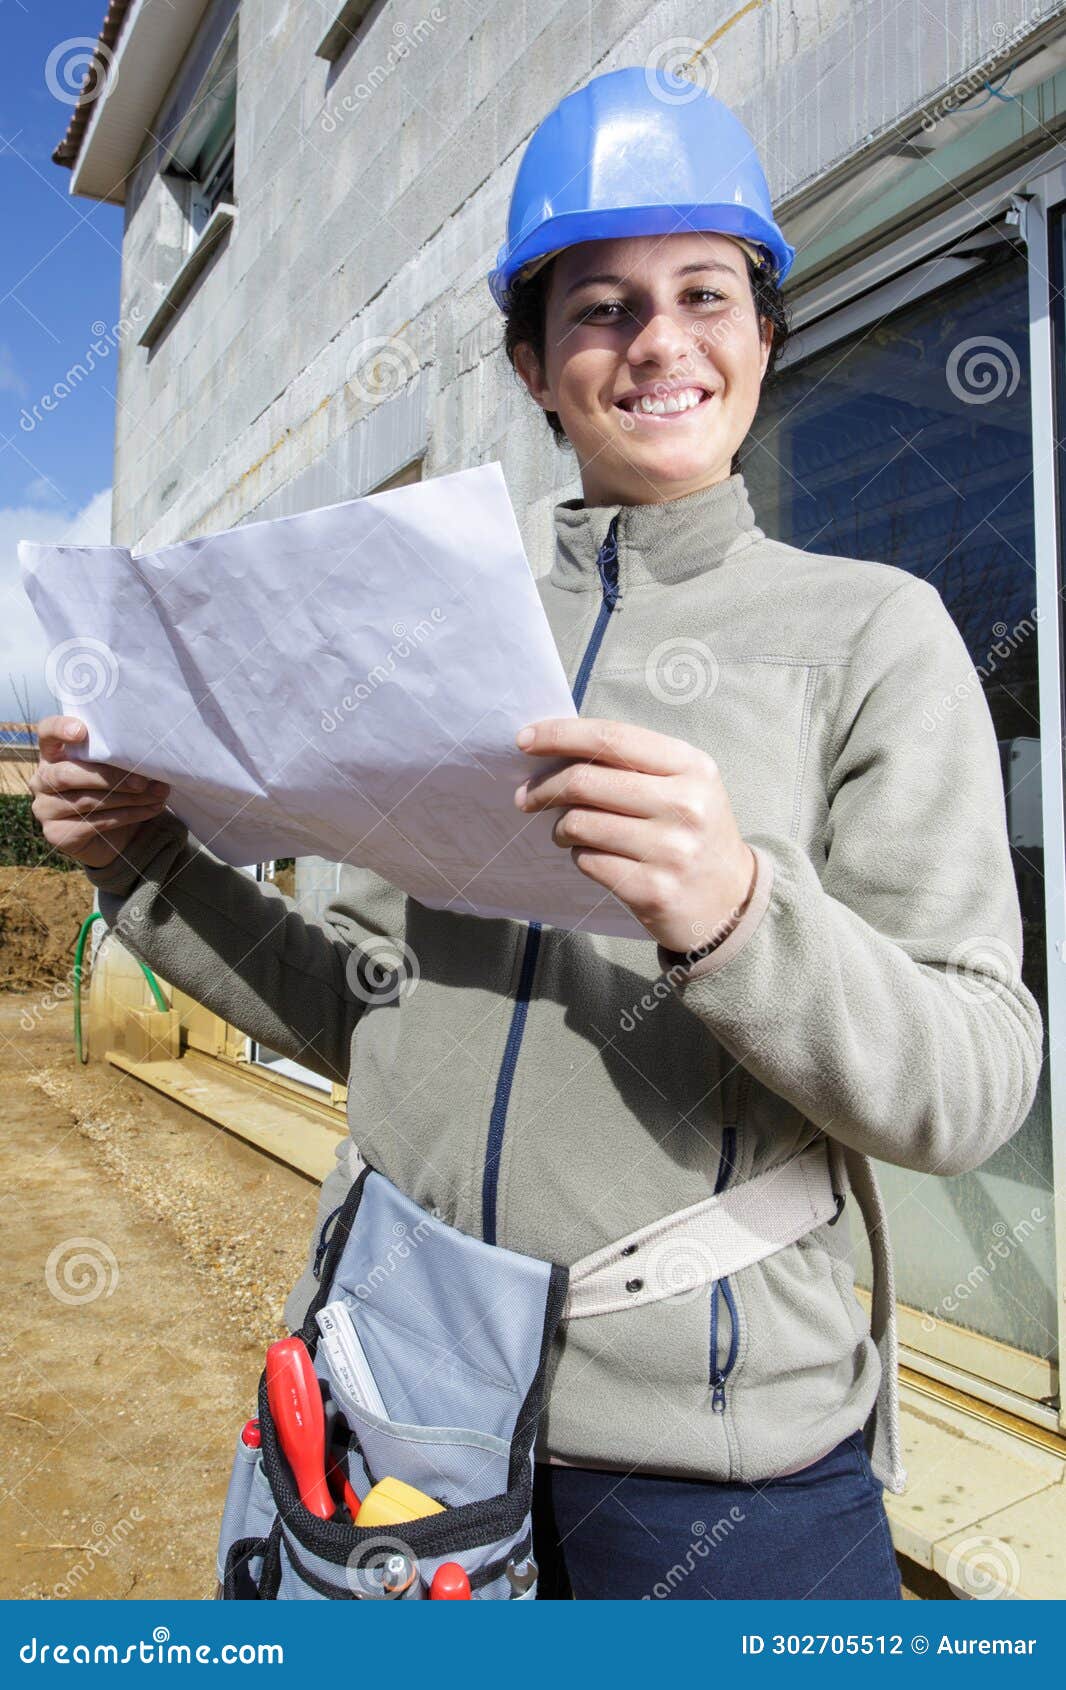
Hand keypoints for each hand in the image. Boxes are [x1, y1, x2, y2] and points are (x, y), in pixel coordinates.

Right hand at [29, 716, 170, 870]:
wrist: (114, 837)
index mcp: (53, 754)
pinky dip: (128, 816)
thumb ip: (119, 758)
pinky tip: (150, 810)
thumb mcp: (114, 769)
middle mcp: (42, 780)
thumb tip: (149, 755)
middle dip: (110, 777)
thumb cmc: (114, 791)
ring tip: (157, 795)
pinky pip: (95, 823)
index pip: (46, 733)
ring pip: (86, 801)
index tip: (82, 731)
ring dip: (128, 798)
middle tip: (143, 781)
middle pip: (68, 774)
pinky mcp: (57, 835)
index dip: (59, 729)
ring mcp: (45, 809)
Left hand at [514, 717, 755, 952]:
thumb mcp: (683, 785)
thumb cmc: (694, 832)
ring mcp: (671, 850)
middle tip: (526, 796)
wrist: (732, 901)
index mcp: (691, 766)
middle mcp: (685, 804)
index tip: (524, 740)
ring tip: (567, 831)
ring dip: (561, 827)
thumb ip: (631, 763)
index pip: (611, 738)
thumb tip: (556, 749)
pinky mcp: (653, 890)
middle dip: (544, 787)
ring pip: (580, 823)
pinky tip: (594, 855)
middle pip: (586, 781)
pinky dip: (579, 855)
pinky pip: (588, 861)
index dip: (560, 735)